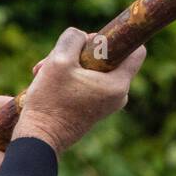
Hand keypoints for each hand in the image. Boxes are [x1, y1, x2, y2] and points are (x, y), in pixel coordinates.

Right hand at [12, 27, 146, 153]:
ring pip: (92, 69)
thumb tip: (82, 37)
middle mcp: (118, 95)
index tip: (92, 39)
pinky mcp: (93, 108)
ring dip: (68, 64)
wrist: (38, 139)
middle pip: (107, 57)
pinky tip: (45, 78)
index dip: (116, 38)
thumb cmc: (50, 101)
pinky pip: (86, 82)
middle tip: (56, 57)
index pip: (136, 50)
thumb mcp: (58, 60)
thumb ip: (74, 38)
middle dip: (80, 52)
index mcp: (118, 84)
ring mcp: (106, 103)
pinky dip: (68, 77)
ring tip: (42, 69)